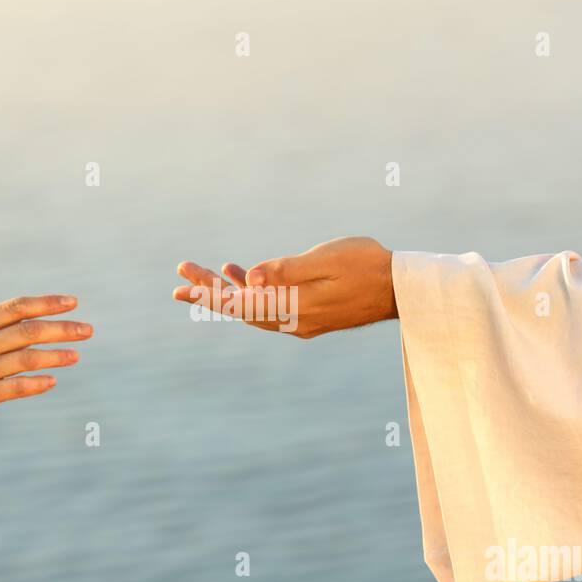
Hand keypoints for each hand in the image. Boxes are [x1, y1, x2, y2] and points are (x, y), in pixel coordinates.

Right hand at [0, 295, 92, 440]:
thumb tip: (21, 321)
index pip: (16, 307)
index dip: (47, 303)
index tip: (72, 302)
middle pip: (29, 330)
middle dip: (62, 328)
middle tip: (87, 329)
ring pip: (27, 358)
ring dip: (56, 355)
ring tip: (76, 354)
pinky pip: (15, 387)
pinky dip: (36, 383)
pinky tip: (52, 381)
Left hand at [173, 236, 395, 338]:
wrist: (400, 288)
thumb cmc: (367, 265)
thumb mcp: (325, 260)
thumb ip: (285, 270)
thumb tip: (247, 278)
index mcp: (294, 308)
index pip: (240, 304)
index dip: (210, 294)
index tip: (183, 287)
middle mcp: (293, 321)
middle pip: (241, 308)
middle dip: (209, 291)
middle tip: (180, 278)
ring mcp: (301, 320)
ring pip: (253, 307)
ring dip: (227, 291)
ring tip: (200, 274)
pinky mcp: (309, 314)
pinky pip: (270, 305)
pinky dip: (251, 290)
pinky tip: (240, 273)